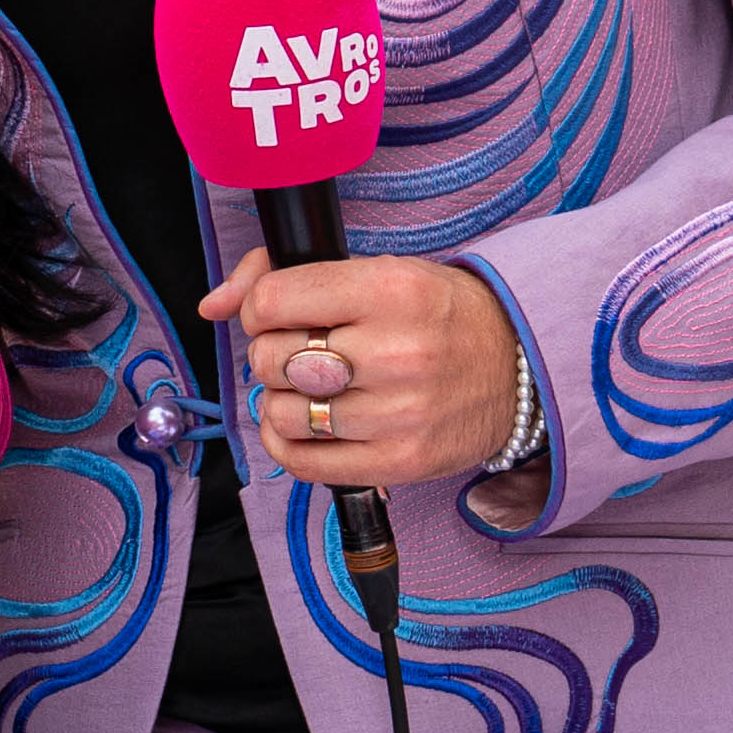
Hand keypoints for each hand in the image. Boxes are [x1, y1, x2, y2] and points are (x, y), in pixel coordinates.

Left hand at [209, 250, 529, 489]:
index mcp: (392, 289)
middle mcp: (396, 351)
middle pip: (271, 358)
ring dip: (279, 399)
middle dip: (270, 353)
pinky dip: (285, 442)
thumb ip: (286, 275)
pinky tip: (302, 425)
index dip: (259, 308)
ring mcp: (398, 413)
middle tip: (299, 351)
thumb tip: (213, 304)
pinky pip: (303, 461)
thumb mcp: (380, 270)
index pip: (272, 301)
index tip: (278, 314)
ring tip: (308, 389)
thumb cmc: (439, 314)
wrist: (519, 365)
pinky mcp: (398, 461)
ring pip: (282, 411)